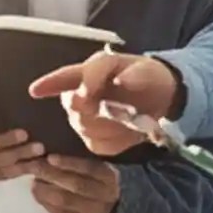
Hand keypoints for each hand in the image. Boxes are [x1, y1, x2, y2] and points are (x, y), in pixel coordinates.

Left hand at [27, 153, 121, 212]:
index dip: (69, 163)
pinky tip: (38, 194)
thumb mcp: (93, 170)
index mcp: (109, 177)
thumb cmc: (94, 182)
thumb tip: (49, 156)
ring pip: (65, 200)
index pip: (89, 168)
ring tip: (34, 181)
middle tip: (34, 167)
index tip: (50, 157)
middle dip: (52, 174)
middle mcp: (105, 196)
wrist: (106, 211)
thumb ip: (78, 163)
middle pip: (76, 185)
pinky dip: (45, 202)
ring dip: (45, 190)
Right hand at [29, 50, 179, 156]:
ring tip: (131, 119)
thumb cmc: (151, 78)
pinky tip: (128, 132)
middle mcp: (81, 89)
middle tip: (123, 112)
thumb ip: (137, 74)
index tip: (51, 93)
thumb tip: (122, 80)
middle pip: (72, 104)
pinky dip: (114, 141)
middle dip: (95, 110)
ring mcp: (84, 114)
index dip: (51, 83)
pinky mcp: (93, 135)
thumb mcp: (150, 71)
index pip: (67, 76)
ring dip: (108, 126)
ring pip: (82, 125)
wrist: (161, 98)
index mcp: (93, 69)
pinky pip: (95, 143)